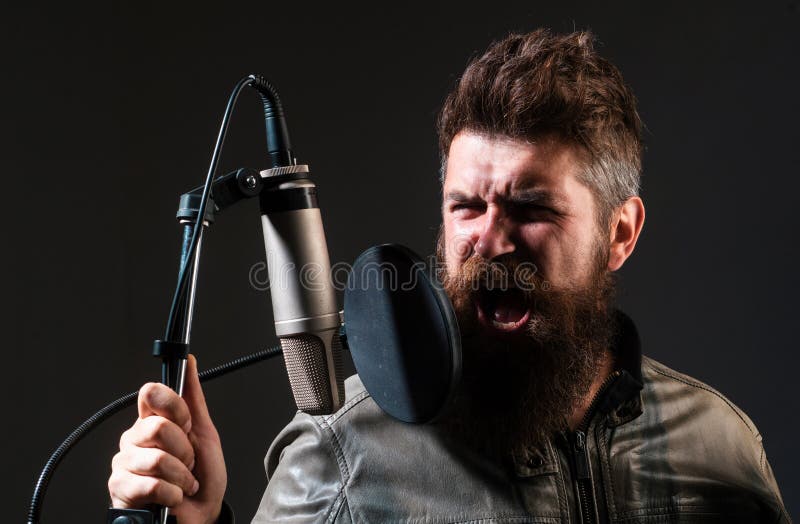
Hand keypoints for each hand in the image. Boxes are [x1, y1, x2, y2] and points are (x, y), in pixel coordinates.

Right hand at [109, 355, 226, 523]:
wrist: (202, 513)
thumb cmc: (203, 475)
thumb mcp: (204, 432)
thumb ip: (194, 398)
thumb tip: (190, 361)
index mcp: (151, 420)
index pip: (151, 393)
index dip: (176, 409)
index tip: (188, 425)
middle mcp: (133, 438)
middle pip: (157, 427)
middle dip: (184, 450)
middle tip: (188, 462)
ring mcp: (124, 463)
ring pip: (157, 459)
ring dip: (181, 476)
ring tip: (181, 482)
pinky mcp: (119, 488)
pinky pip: (152, 485)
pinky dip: (173, 494)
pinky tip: (173, 497)